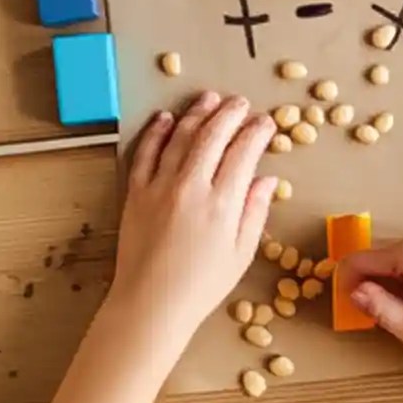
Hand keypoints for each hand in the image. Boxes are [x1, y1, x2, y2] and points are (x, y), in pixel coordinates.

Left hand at [113, 92, 278, 330]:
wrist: (150, 304)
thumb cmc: (201, 286)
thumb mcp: (241, 253)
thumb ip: (255, 212)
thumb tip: (266, 180)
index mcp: (222, 204)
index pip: (244, 153)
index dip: (257, 133)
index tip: (266, 123)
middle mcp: (190, 187)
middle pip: (213, 136)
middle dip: (230, 113)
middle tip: (241, 102)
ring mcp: (159, 187)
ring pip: (181, 137)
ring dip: (197, 114)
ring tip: (209, 98)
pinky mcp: (136, 193)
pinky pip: (145, 153)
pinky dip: (156, 132)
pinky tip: (165, 118)